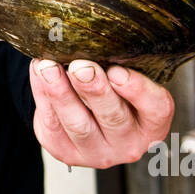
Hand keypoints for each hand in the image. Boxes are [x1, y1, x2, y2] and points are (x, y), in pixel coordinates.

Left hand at [29, 58, 173, 167]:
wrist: (88, 116)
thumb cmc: (114, 92)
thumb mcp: (127, 77)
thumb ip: (118, 65)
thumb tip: (93, 40)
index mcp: (152, 124)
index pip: (156, 108)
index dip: (138, 90)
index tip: (117, 71)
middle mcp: (128, 143)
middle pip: (113, 117)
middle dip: (94, 90)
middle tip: (80, 67)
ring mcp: (97, 152)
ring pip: (78, 125)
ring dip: (61, 93)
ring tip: (48, 68)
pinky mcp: (67, 153)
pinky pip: (52, 126)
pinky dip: (43, 95)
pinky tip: (38, 72)